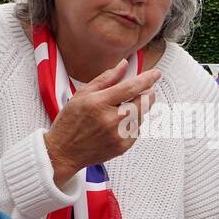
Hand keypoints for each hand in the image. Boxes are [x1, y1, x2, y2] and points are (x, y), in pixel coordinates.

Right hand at [43, 59, 161, 185]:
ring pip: (141, 116)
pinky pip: (136, 131)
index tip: (155, 74)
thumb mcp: (82, 94)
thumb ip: (106, 79)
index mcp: (99, 103)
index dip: (147, 79)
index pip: (131, 88)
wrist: (63, 152)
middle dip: (149, 93)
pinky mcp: (122, 147)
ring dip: (138, 109)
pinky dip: (132, 124)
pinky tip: (118, 124)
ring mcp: (118, 135)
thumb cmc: (70, 123)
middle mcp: (111, 120)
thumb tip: (123, 65)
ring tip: (121, 110)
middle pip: (143, 102)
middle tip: (147, 89)